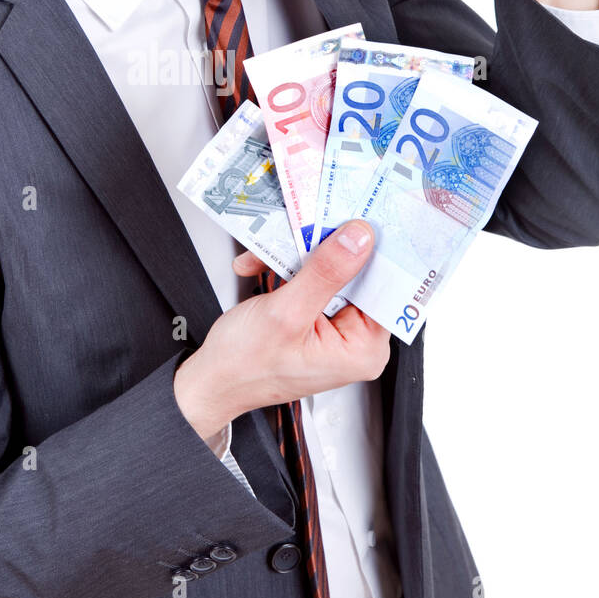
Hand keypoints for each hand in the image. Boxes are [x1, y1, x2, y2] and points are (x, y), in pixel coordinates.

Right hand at [173, 221, 390, 440]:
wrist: (212, 379)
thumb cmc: (244, 366)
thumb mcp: (286, 314)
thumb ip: (325, 274)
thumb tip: (358, 239)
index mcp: (363, 349)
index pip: (386, 288)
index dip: (374, 251)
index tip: (360, 218)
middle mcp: (357, 340)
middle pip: (357, 275)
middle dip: (326, 250)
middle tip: (306, 228)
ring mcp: (337, 328)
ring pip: (332, 272)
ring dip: (299, 258)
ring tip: (270, 256)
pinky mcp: (318, 317)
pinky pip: (314, 279)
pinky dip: (289, 269)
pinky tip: (264, 267)